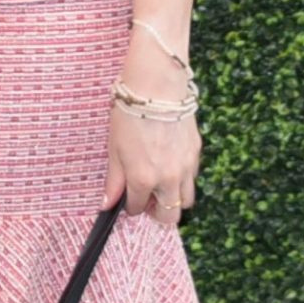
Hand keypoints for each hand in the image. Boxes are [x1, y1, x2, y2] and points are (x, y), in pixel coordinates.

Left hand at [105, 25, 201, 228]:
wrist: (157, 87)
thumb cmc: (130, 113)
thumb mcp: (114, 148)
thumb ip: (114, 180)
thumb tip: (107, 203)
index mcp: (144, 179)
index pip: (138, 208)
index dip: (130, 205)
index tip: (127, 197)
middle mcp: (168, 178)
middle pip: (170, 215)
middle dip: (157, 212)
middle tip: (147, 199)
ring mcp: (185, 167)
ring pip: (186, 200)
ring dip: (173, 198)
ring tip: (160, 184)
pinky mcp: (196, 153)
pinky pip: (192, 178)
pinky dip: (182, 179)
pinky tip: (170, 164)